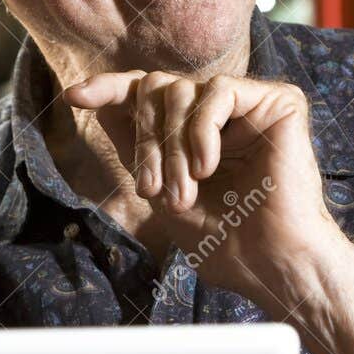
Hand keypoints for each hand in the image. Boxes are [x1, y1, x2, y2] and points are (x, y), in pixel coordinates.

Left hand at [63, 70, 348, 312]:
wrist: (270, 264)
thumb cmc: (224, 240)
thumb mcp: (161, 191)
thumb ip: (136, 146)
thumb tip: (96, 102)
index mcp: (195, 130)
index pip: (148, 95)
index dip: (110, 89)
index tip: (75, 97)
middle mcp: (221, 112)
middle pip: (157, 90)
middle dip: (146, 141)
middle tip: (154, 189)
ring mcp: (249, 104)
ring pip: (181, 91)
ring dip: (171, 146)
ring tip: (184, 191)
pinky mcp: (278, 101)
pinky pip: (217, 91)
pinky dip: (201, 132)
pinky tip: (208, 166)